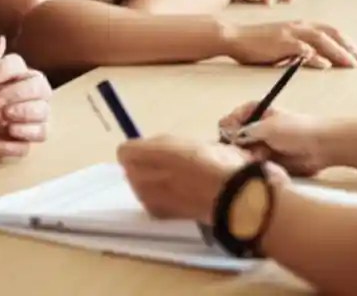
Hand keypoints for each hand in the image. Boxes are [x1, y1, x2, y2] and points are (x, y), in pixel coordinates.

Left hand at [118, 135, 286, 222]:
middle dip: (146, 166)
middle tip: (172, 166)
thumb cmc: (215, 161)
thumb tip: (156, 149)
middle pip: (131, 168)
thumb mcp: (191, 141)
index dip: (143, 149)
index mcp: (146, 153)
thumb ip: (165, 145)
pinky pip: (152, 202)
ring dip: (153, 183)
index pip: (126, 150)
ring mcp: (146, 198)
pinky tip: (183, 198)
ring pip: (140, 186)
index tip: (159, 150)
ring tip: (181, 182)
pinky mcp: (157, 215)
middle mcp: (139, 177)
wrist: (231, 196)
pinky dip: (162, 199)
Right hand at [218, 104, 328, 176]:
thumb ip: (245, 132)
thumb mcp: (268, 127)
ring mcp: (262, 146)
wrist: (321, 147)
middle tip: (246, 150)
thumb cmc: (297, 130)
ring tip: (260, 158)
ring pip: (242, 154)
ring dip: (247, 157)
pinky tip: (263, 165)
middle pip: (234, 139)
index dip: (228, 128)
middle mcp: (256, 129)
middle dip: (238, 146)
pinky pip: (253, 165)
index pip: (231, 119)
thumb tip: (229, 138)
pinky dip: (255, 166)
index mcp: (256, 113)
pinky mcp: (268, 161)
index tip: (231, 136)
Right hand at [223, 21, 356, 68]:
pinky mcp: (280, 43)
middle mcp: (299, 26)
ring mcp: (290, 34)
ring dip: (338, 52)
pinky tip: (325, 65)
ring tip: (350, 64)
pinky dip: (315, 57)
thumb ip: (300, 48)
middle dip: (348, 47)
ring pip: (321, 40)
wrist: (235, 37)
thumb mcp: (283, 42)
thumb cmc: (257, 43)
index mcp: (301, 25)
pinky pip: (302, 50)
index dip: (346, 42)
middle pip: (331, 34)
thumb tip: (317, 59)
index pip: (330, 31)